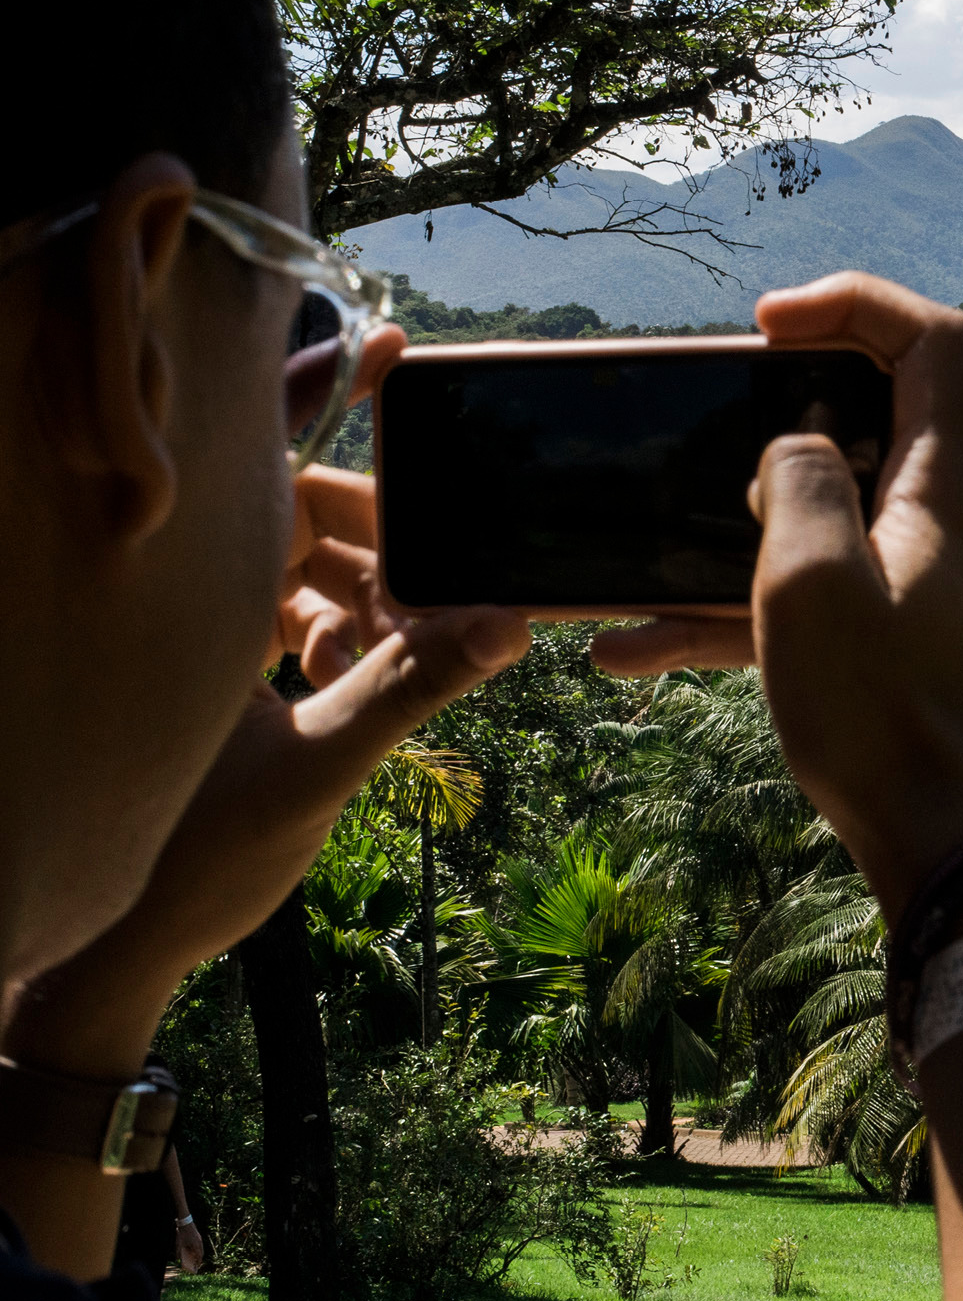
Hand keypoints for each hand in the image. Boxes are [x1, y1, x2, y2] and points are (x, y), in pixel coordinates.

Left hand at [4, 332, 531, 1077]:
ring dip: (373, 602)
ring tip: (401, 652)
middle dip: (382, 537)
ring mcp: (209, 635)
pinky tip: (366, 676)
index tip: (394, 347)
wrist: (120, 952)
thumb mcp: (316, 769)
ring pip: (312, 573)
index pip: (263, 457)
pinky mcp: (225, 675)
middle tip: (447, 573)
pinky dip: (348, 637)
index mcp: (190, 591)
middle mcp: (194, 596)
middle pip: (305, 515)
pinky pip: (303, 621)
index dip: (326, 391)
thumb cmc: (184, 863)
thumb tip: (503, 626)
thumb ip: (410, 690)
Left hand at [175, 1219, 203, 1273]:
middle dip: (199, 1258)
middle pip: (201, 1252)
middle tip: (197, 1263)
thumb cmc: (182, 1234)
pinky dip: (198, 1249)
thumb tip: (177, 1259)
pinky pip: (200, 1245)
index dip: (199, 1261)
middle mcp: (199, 1242)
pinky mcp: (198, 1236)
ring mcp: (199, 1239)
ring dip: (199, 1253)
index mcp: (196, 1245)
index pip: (199, 1255)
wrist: (186, 1223)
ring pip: (201, 1248)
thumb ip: (178, 1252)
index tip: (197, 1266)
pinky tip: (194, 1250)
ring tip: (195, 1258)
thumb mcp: (179, 1244)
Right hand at [592, 273, 962, 923]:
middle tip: (701, 443)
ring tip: (631, 578)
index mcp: (947, 489)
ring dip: (732, 538)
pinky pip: (819, 598)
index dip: (852, 303)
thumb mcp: (812, 584)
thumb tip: (793, 453)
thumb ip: (799, 483)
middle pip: (873, 419)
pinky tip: (637, 650)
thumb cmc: (883, 721)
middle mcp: (952, 524)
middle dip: (772, 421)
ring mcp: (930, 585)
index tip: (764, 327)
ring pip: (827, 520)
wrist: (945, 852)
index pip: (933, 341)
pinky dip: (744, 611)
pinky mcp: (906, 641)